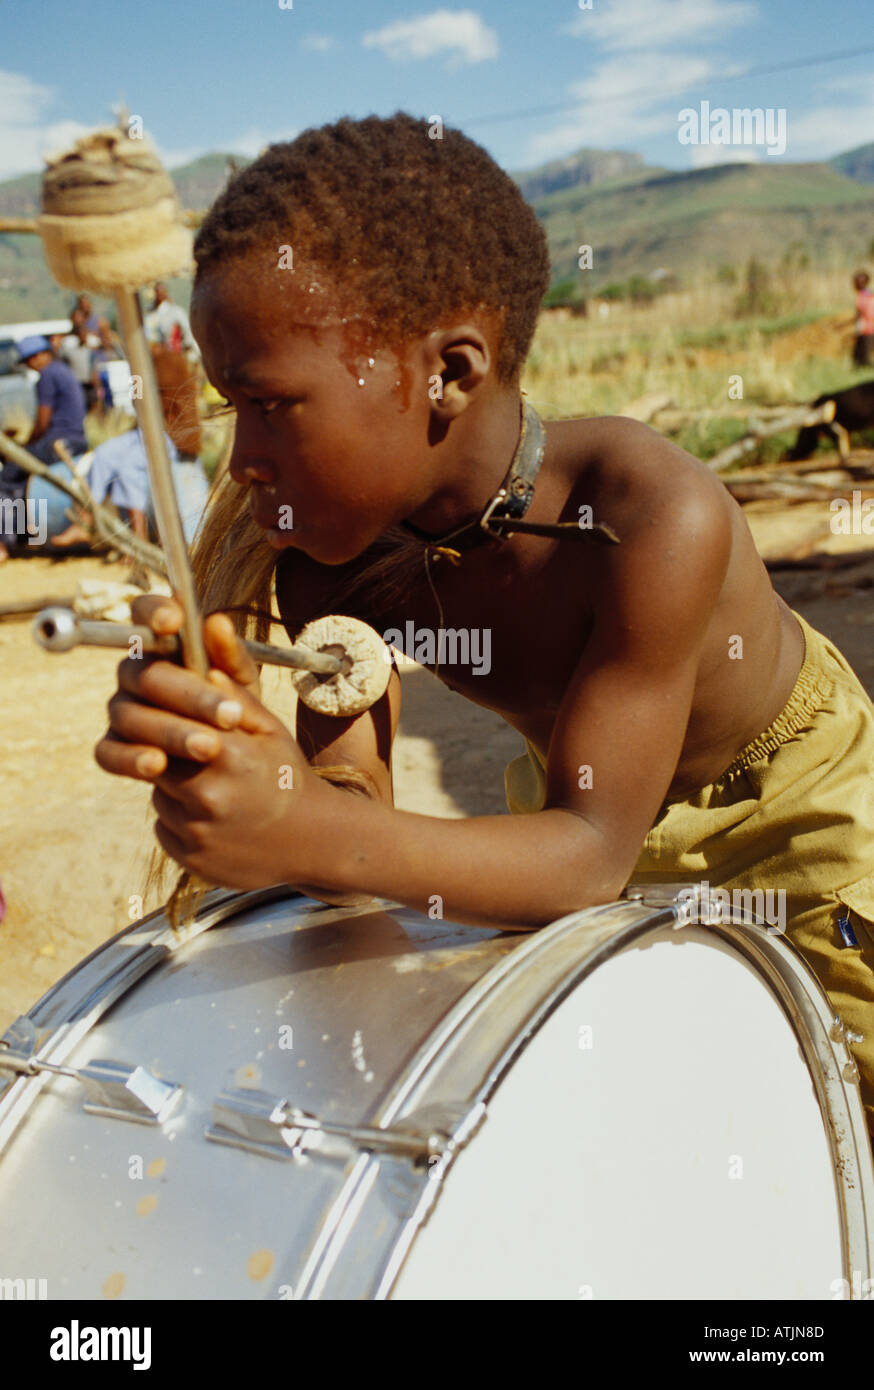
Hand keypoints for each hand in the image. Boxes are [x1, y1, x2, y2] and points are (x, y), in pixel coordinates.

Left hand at [94, 595, 328, 888]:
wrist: (315, 842)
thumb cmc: (289, 775)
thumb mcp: (269, 726)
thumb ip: (232, 686)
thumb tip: (207, 632)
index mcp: (229, 755)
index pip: (169, 721)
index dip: (169, 714)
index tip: (179, 716)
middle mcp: (208, 795)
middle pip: (157, 756)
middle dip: (171, 749)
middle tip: (196, 751)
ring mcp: (196, 832)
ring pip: (159, 793)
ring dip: (176, 784)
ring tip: (218, 788)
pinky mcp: (188, 858)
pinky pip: (165, 825)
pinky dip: (181, 817)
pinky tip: (216, 817)